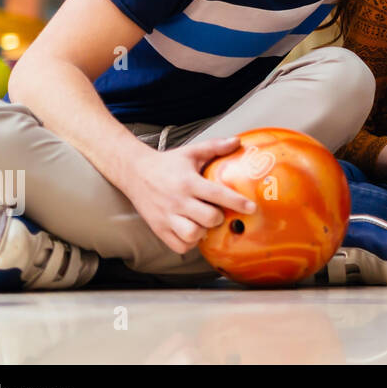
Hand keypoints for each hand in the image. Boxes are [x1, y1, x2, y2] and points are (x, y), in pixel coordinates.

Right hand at [121, 136, 256, 253]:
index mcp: (189, 182)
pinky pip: (179, 246)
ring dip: (203, 231)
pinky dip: (189, 243)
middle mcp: (178, 201)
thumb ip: (215, 146)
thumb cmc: (167, 164)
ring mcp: (167, 217)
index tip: (252, 208)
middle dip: (219, 217)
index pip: (218, 194)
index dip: (238, 202)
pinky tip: (192, 232)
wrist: (134, 172)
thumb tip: (237, 141)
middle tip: (219, 212)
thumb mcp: (191, 152)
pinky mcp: (158, 229)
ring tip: (203, 223)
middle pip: (208, 218)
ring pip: (193, 234)